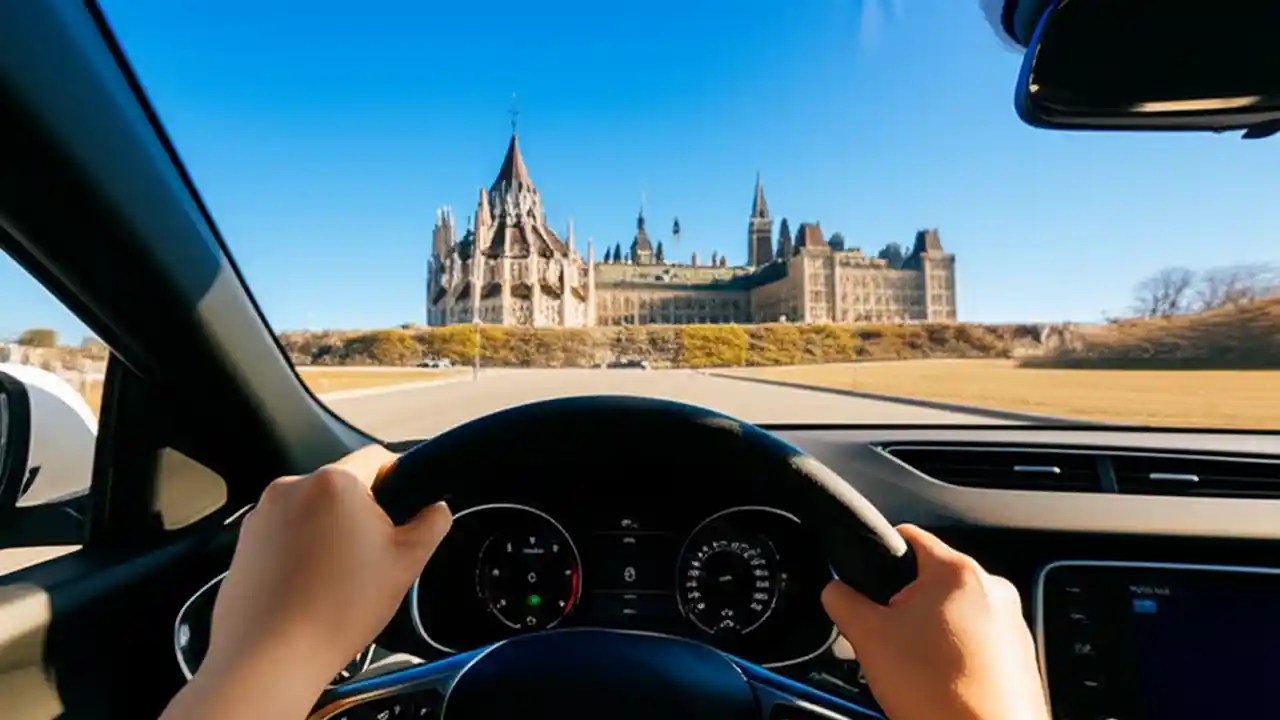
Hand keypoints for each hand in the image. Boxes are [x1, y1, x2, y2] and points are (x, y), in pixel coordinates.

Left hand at [162, 445, 451, 718]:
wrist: (269, 656)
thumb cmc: (341, 607)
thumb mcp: (406, 563)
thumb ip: (431, 525)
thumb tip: (436, 509)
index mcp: (335, 481)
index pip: (378, 458)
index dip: (398, 484)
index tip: (401, 519)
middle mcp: (292, 485)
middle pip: (343, 488)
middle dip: (360, 515)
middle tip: (370, 560)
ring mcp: (261, 513)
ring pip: (313, 511)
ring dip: (328, 533)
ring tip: (335, 580)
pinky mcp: (242, 541)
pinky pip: (284, 533)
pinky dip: (299, 551)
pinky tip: (306, 588)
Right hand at [821, 525, 1048, 719]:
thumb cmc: (939, 695)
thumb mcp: (868, 638)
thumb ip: (842, 600)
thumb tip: (835, 589)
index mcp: (957, 572)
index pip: (907, 537)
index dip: (879, 557)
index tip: (872, 586)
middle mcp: (993, 589)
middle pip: (930, 582)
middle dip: (906, 610)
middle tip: (894, 644)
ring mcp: (1013, 624)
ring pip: (955, 614)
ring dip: (933, 635)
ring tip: (921, 672)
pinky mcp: (1021, 657)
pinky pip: (979, 643)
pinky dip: (958, 658)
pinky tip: (944, 685)